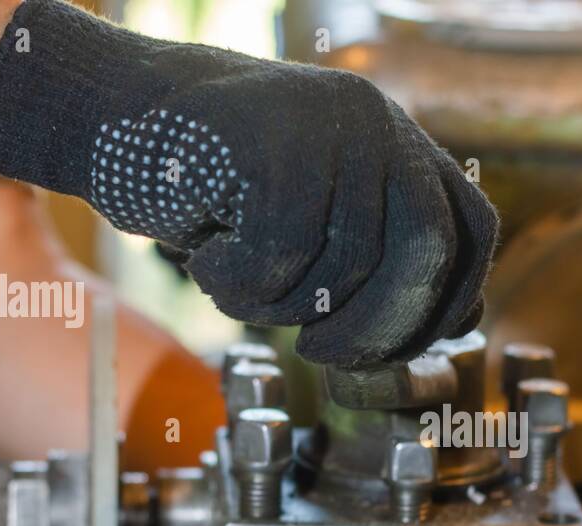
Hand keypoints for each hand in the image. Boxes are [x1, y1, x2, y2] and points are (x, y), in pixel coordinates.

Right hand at [0, 0, 497, 366]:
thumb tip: (451, 326)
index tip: (406, 347)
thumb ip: (378, 254)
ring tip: (234, 277)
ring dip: (281, 306)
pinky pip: (277, 258)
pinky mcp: (273, 143)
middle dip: (378, 327)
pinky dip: (235, 283)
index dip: (450, 303)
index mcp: (398, 142)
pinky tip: (205, 253)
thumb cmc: (213, 183)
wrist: (110, 115)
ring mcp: (328, 127)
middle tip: (317, 354)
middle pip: (425, 254)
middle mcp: (377, 124)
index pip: (471, 230)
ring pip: (345, 267)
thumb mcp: (314, 217)